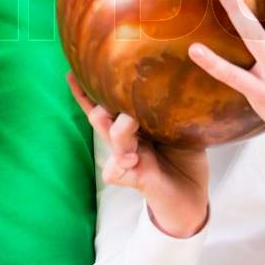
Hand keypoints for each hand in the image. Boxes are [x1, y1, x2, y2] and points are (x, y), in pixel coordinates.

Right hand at [67, 70, 209, 238]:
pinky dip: (121, 160)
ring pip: (109, 135)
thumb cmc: (184, 156)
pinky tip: (133, 160)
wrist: (192, 194)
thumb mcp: (180, 126)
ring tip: (134, 122)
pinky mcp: (129, 177)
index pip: (104, 104)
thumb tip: (172, 81)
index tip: (73, 70)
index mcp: (131, 123)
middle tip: (124, 97)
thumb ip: (170, 108)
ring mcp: (123, 157)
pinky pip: (113, 167)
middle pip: (99, 114)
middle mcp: (123, 138)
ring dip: (122, 128)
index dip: (86, 90)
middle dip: (105, 102)